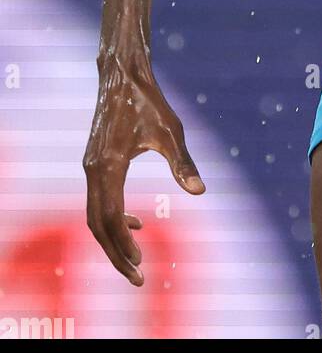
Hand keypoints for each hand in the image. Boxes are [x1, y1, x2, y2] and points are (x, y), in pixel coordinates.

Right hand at [83, 53, 204, 284]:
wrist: (122, 75)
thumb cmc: (148, 101)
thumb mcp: (171, 132)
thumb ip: (183, 163)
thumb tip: (200, 192)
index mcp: (108, 167)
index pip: (111, 219)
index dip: (123, 246)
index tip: (140, 266)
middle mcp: (93, 170)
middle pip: (97, 225)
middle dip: (115, 253)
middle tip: (137, 277)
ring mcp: (90, 167)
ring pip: (95, 215)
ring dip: (113, 238)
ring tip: (136, 258)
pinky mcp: (94, 162)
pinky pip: (98, 200)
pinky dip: (113, 217)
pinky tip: (137, 222)